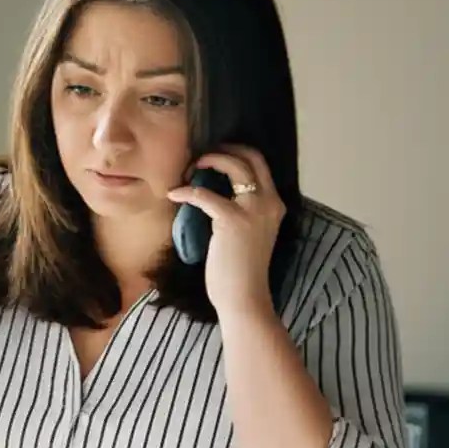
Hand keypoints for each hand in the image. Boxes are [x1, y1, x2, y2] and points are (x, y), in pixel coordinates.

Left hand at [166, 144, 285, 317]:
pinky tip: (174, 195)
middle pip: (251, 156)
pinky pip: (205, 194)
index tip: (214, 157)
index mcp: (274, 205)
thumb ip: (241, 213)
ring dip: (209, 160)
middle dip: (225, 149)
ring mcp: (253, 209)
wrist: (244, 297)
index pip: (260, 165)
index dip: (237, 153)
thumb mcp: (249, 235)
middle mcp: (269, 202)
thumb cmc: (240, 271)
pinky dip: (187, 191)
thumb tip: (214, 196)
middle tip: (200, 157)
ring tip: (188, 170)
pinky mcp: (232, 220)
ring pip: (235, 165)